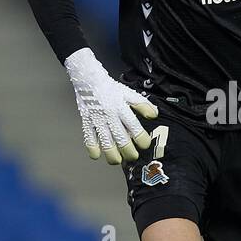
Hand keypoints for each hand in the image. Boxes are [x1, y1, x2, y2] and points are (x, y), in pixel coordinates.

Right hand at [63, 47, 157, 163]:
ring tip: (117, 161)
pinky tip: (97, 155)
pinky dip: (92, 148)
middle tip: (133, 156)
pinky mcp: (86, 121)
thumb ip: (142, 105)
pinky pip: (88, 137)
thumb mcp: (129, 94)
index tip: (145, 144)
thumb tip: (154, 115)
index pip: (133, 125)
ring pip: (105, 141)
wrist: (88, 80)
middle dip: (128, 151)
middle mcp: (109, 115)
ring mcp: (97, 119)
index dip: (141, 138)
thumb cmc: (111, 89)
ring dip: (112, 154)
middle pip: (120, 137)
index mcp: (121, 107)